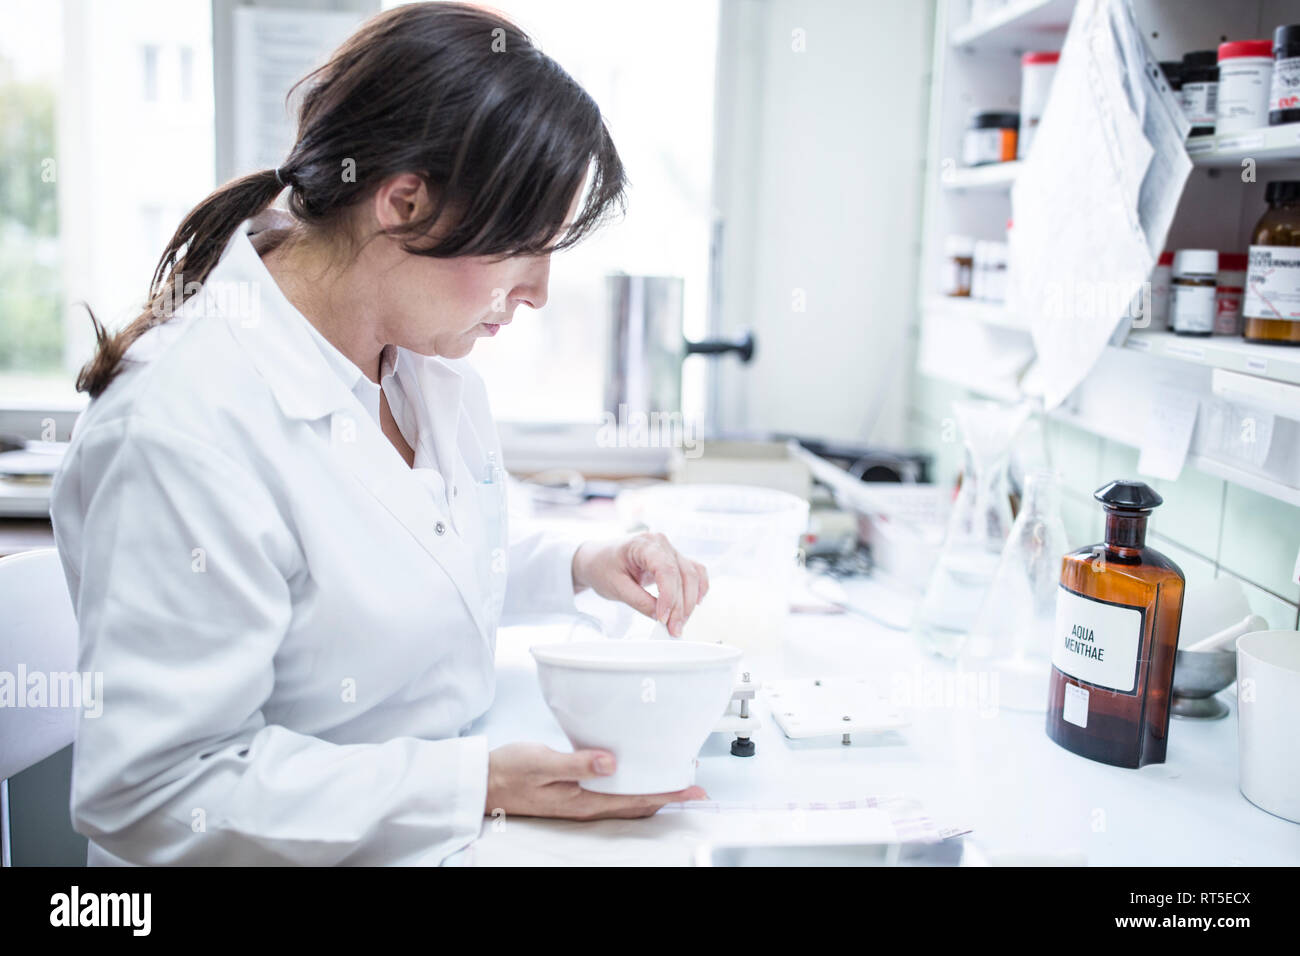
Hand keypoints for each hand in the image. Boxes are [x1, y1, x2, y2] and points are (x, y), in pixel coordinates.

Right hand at [485, 742, 705, 818]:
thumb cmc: (509, 770)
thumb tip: (611, 761)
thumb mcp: (541, 761)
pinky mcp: (576, 793)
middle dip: (669, 795)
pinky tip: (636, 776)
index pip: (637, 798)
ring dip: (653, 791)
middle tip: (694, 785)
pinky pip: (614, 795)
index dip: (668, 794)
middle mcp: (588, 805)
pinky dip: (633, 787)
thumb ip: (578, 762)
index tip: (694, 790)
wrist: (484, 782)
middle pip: (639, 803)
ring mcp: (582, 801)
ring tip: (674, 779)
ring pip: (628, 801)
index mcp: (584, 800)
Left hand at [571, 532, 708, 636]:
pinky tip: (695, 604)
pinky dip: (698, 588)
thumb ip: (639, 601)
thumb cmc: (602, 567)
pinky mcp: (674, 560)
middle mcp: (661, 543)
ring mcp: (670, 550)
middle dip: (681, 606)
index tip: (664, 618)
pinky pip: (694, 572)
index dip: (669, 596)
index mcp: (643, 544)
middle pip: (682, 575)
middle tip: (673, 629)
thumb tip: (660, 618)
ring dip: (690, 601)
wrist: (596, 559)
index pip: (666, 569)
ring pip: (692, 575)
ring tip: (680, 622)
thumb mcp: (615, 587)